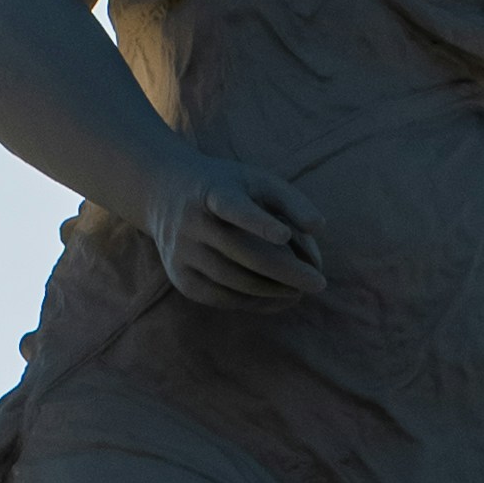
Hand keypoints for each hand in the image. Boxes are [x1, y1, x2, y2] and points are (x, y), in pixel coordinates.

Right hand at [151, 155, 328, 311]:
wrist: (164, 193)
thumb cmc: (226, 187)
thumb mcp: (255, 180)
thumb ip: (291, 200)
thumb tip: (319, 227)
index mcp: (211, 191)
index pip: (233, 206)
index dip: (257, 222)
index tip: (285, 236)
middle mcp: (190, 222)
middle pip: (240, 252)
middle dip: (284, 271)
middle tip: (318, 283)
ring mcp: (181, 252)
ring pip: (231, 280)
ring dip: (271, 291)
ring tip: (301, 292)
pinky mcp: (180, 277)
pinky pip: (220, 298)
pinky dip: (252, 302)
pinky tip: (277, 300)